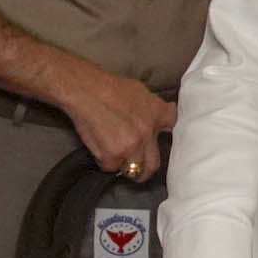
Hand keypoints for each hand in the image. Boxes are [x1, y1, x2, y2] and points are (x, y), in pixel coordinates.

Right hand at [59, 66, 173, 181]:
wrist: (84, 90)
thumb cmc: (108, 87)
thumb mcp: (139, 90)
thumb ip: (154, 106)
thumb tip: (165, 113)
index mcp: (156, 114)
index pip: (172, 128)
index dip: (167, 139)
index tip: (160, 144)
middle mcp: (147, 133)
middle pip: (153, 165)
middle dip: (146, 170)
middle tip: (139, 170)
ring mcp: (130, 147)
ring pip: (132, 169)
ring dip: (125, 165)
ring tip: (115, 155)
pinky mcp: (112, 156)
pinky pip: (111, 167)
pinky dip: (105, 161)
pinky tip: (100, 147)